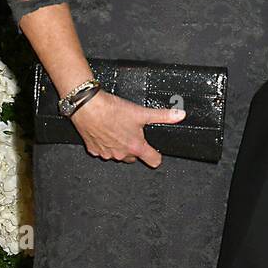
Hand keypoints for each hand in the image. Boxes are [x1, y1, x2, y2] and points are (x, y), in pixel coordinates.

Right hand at [70, 90, 185, 167]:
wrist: (88, 107)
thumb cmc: (112, 110)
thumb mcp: (141, 112)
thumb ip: (163, 115)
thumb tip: (179, 115)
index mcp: (135, 147)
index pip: (154, 161)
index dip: (156, 155)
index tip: (155, 151)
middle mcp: (121, 154)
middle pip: (134, 156)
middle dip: (135, 146)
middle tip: (131, 131)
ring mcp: (107, 154)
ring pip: (118, 153)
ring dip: (119, 145)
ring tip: (117, 128)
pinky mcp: (94, 150)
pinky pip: (103, 150)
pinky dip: (105, 143)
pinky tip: (105, 131)